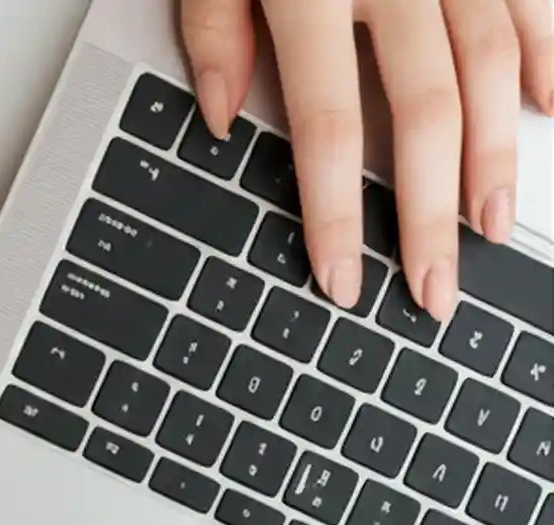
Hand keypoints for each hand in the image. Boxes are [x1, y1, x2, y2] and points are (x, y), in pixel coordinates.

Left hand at [182, 0, 553, 320]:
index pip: (327, 126)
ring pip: (487, 69)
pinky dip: (549, 57)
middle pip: (423, 115)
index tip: (343, 279)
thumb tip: (218, 116)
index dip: (338, 212)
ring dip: (496, 156)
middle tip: (433, 286)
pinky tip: (548, 112)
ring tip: (490, 226)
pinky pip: (532, 3)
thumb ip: (213, 29)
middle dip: (430, 213)